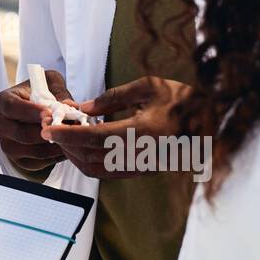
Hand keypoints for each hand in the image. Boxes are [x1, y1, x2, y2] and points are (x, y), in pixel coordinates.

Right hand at [0, 70, 71, 173]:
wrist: (32, 115)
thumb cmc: (39, 96)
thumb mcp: (48, 85)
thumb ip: (58, 92)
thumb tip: (69, 105)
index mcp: (3, 102)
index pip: (11, 107)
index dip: (29, 111)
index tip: (48, 113)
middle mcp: (0, 125)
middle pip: (21, 133)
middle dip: (45, 131)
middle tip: (64, 127)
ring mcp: (7, 144)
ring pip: (32, 150)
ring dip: (53, 145)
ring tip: (70, 137)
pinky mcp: (18, 159)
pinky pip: (39, 161)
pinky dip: (55, 155)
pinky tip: (66, 146)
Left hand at [40, 76, 190, 178]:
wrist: (211, 123)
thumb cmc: (181, 100)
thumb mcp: (148, 87)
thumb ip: (112, 98)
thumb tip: (83, 108)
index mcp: (140, 132)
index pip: (93, 137)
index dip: (67, 134)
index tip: (49, 127)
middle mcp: (139, 154)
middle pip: (89, 156)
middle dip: (64, 143)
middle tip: (49, 128)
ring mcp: (140, 166)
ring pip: (94, 169)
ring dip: (74, 154)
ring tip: (62, 136)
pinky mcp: (141, 171)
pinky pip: (106, 172)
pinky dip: (87, 161)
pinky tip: (81, 145)